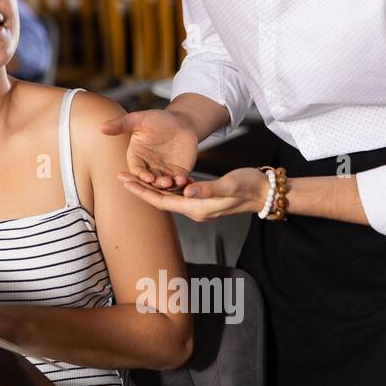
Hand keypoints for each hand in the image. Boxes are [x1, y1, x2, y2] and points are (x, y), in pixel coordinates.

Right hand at [102, 109, 198, 190]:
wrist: (181, 122)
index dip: (141, 175)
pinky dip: (181, 184)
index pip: (136, 170)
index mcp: (136, 157)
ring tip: (174, 181)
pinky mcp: (178, 173)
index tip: (146, 176)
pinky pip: (178, 182)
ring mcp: (164, 172)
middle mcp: (149, 167)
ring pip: (164, 184)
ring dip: (168, 186)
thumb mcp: (139, 119)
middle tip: (162, 182)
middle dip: (155, 184)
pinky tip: (185, 180)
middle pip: (149, 181)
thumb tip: (101, 127)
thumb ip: (121, 124)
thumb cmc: (158, 119)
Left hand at [117, 167, 268, 221]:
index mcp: (196, 208)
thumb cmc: (248, 186)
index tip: (124, 181)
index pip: (161, 201)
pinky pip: (178, 195)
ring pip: (168, 197)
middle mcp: (194, 209)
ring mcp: (198, 205)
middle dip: (139, 189)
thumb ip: (207, 189)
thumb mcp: (228, 185)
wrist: (265, 192)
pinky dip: (165, 187)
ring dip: (150, 188)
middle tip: (120, 176)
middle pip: (160, 200)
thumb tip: (187, 191)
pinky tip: (157, 178)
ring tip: (133, 176)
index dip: (141, 191)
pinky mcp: (203, 199)